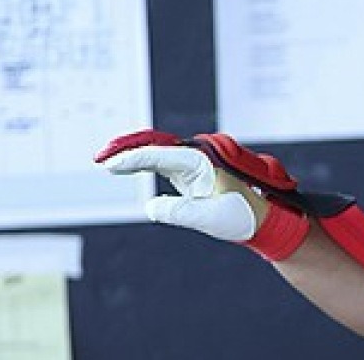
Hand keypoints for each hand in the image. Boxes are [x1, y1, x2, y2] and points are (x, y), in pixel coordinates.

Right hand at [101, 146, 268, 241]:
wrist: (262, 218)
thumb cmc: (241, 216)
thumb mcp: (209, 218)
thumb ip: (178, 212)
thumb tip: (150, 205)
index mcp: (204, 162)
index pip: (163, 154)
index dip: (135, 158)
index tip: (113, 163)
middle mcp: (198, 157)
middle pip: (158, 146)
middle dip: (129, 149)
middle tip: (101, 158)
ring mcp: (194, 164)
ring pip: (158, 152)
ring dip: (133, 156)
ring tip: (107, 162)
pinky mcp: (191, 173)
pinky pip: (162, 162)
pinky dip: (143, 163)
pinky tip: (125, 167)